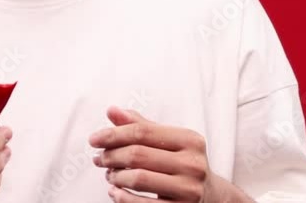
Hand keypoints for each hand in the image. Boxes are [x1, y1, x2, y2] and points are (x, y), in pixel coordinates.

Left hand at [89, 106, 226, 201]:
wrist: (211, 196)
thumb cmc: (182, 164)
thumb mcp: (168, 142)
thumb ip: (141, 126)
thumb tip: (112, 111)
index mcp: (190, 140)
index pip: (142, 131)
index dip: (113, 134)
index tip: (94, 139)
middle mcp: (193, 164)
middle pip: (138, 154)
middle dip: (111, 156)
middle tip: (99, 158)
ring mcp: (189, 189)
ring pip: (138, 178)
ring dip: (115, 176)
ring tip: (108, 174)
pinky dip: (121, 197)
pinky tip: (114, 191)